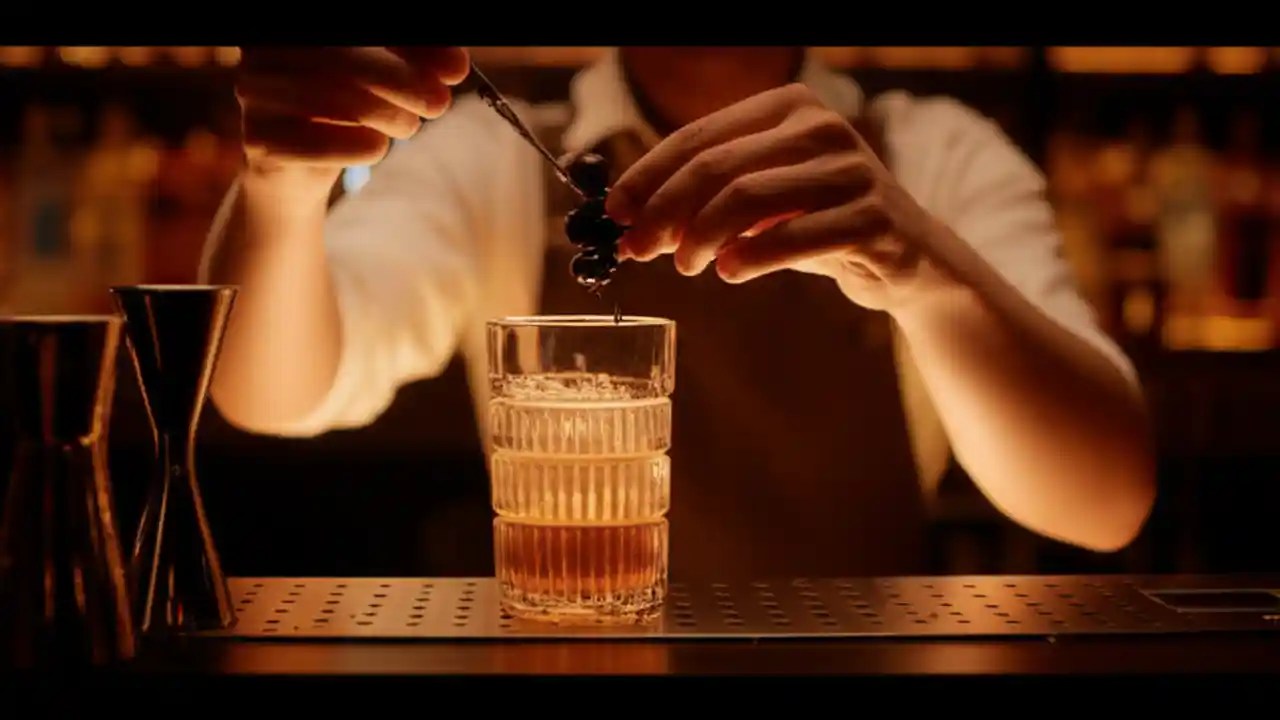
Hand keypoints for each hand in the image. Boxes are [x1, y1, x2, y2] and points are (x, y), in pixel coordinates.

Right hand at [236, 47, 469, 173]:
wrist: (295, 168)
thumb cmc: (344, 110)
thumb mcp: (385, 79)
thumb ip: (418, 65)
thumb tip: (455, 67)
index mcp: (293, 30)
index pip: (356, 33)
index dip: (409, 49)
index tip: (455, 69)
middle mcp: (265, 51)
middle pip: (343, 60)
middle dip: (404, 82)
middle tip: (439, 104)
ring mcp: (255, 92)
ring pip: (334, 99)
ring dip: (388, 116)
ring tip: (409, 128)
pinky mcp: (258, 139)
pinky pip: (317, 142)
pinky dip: (359, 146)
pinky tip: (377, 147)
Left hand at [606, 83, 952, 310]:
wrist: (907, 259)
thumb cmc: (819, 225)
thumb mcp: (762, 203)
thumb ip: (706, 203)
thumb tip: (631, 224)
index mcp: (788, 107)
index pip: (697, 137)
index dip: (647, 176)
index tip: (614, 213)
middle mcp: (822, 127)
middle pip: (716, 167)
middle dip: (665, 211)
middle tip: (638, 249)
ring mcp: (852, 170)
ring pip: (748, 197)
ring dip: (701, 237)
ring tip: (685, 267)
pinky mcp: (873, 217)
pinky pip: (795, 237)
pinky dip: (751, 257)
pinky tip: (729, 272)